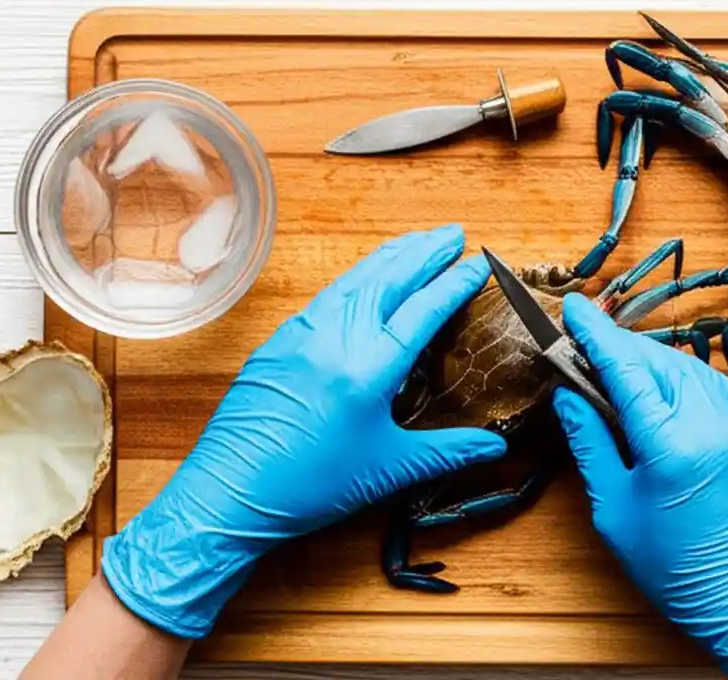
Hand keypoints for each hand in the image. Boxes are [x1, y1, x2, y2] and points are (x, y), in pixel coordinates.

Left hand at [101, 225, 505, 638]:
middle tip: (454, 233)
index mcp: (367, 370)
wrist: (230, 494)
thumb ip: (447, 452)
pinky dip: (356, 278)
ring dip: (390, 257)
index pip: (421, 312)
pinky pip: (326, 297)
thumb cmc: (310, 487)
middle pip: (388, 280)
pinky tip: (366, 277)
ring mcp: (301, 336)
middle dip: (424, 253)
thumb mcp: (388, 470)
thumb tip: (497, 448)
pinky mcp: (278, 343)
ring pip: (354, 281)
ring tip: (418, 242)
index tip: (478, 262)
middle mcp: (334, 341)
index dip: (454, 284)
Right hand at [551, 294, 727, 679]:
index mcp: (671, 442)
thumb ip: (590, 442)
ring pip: (684, 364)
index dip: (595, 334)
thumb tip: (567, 395)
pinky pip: (708, 382)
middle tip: (580, 344)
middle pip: (655, 359)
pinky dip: (676, 373)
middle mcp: (709, 421)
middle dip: (616, 346)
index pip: (626, 368)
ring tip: (611, 366)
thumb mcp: (613, 506)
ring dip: (646, 358)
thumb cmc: (671, 564)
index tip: (571, 306)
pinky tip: (654, 385)